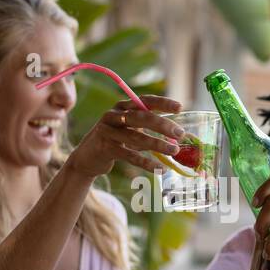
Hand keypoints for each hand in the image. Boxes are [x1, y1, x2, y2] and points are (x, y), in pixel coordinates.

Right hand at [65, 95, 183, 178]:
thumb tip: (182, 135)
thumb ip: (151, 129)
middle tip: (180, 134)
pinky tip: (159, 168)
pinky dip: (146, 162)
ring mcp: (107, 131)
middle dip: (162, 125)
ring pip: (136, 137)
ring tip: (174, 151)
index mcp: (122, 106)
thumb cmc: (116, 141)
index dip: (163, 103)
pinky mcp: (105, 148)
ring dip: (157, 144)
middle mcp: (113, 115)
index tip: (180, 107)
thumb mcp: (131, 130)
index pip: (145, 100)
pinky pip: (129, 155)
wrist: (88, 157)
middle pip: (141, 117)